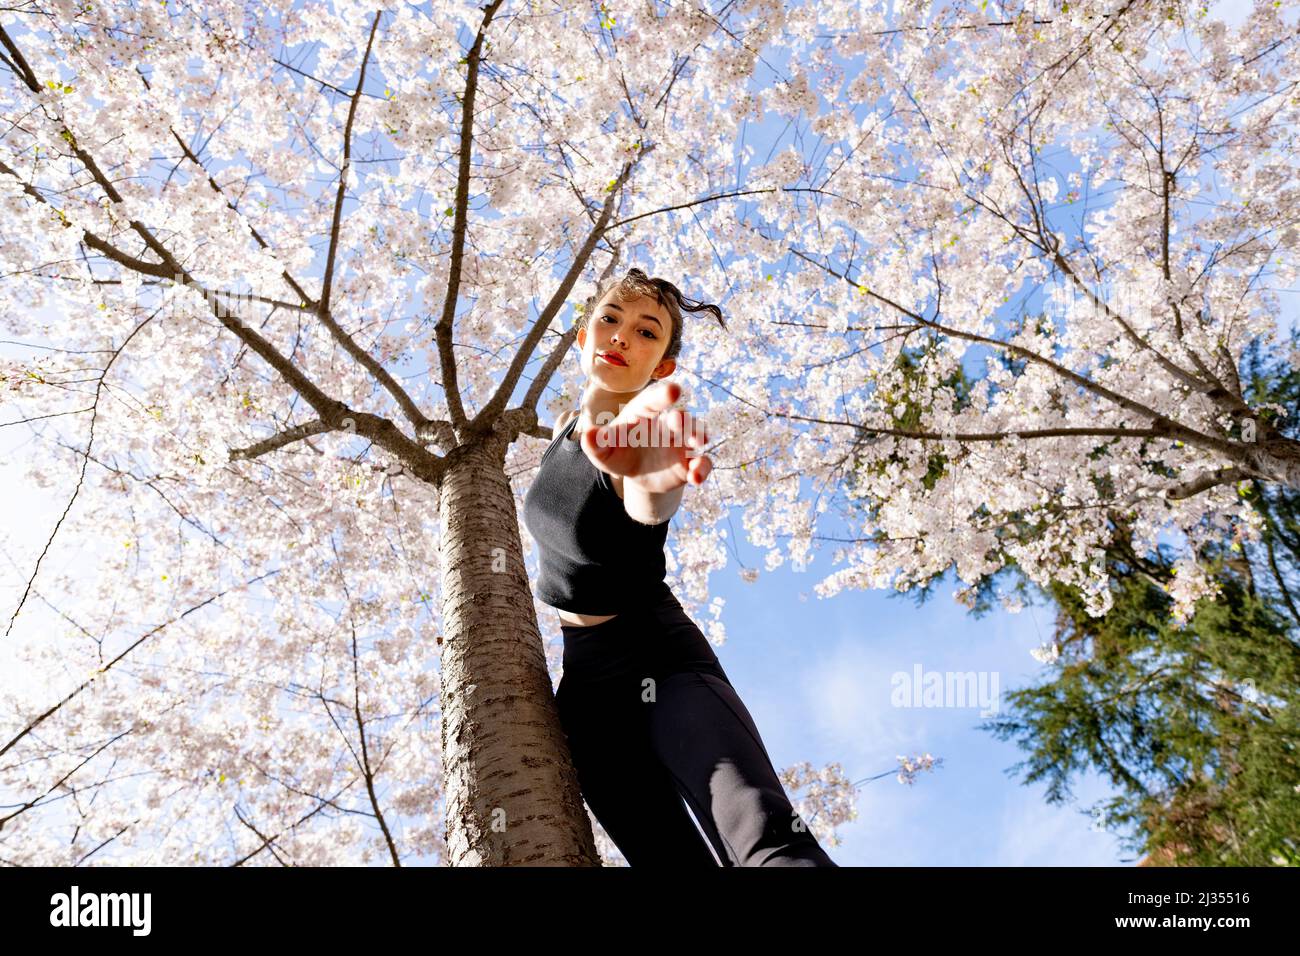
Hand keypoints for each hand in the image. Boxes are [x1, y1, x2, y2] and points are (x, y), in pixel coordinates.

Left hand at [579, 380, 712, 494]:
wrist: (637, 474)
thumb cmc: (619, 453)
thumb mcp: (604, 452)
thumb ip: (596, 444)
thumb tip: (587, 435)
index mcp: (644, 414)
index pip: (652, 401)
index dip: (662, 395)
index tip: (673, 390)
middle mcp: (666, 424)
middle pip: (678, 417)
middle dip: (681, 418)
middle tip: (678, 420)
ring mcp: (681, 443)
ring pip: (695, 435)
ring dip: (698, 436)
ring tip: (697, 442)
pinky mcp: (689, 463)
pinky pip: (702, 463)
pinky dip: (702, 469)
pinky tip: (695, 478)